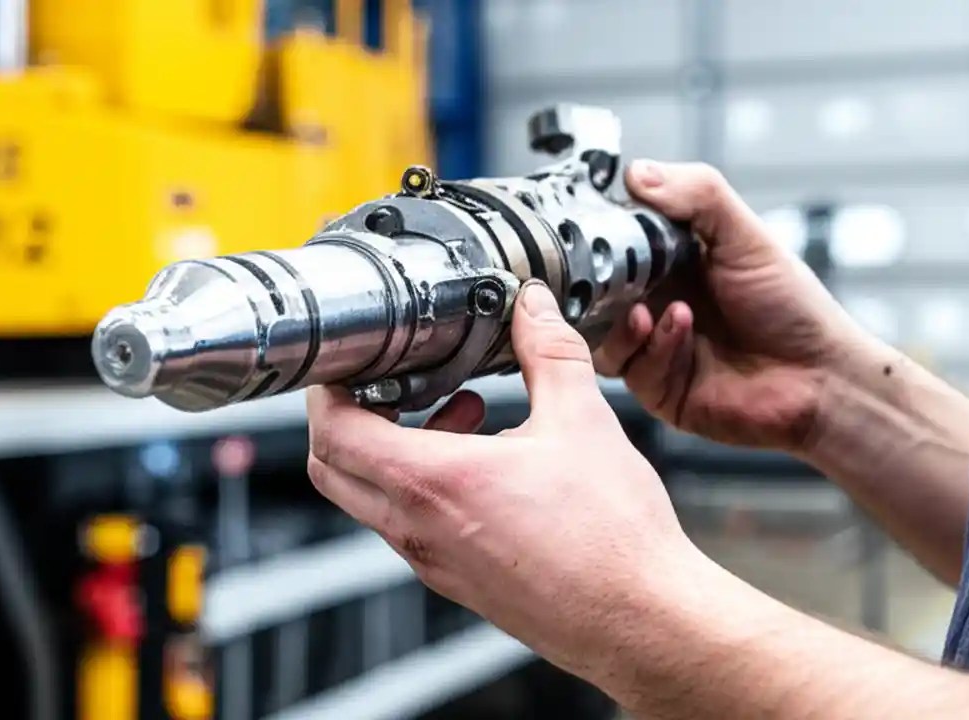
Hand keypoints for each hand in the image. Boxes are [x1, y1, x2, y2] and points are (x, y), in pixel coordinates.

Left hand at [305, 281, 698, 679]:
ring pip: (373, 498)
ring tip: (463, 412)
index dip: (327, 390)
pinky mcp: (457, 580)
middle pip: (334, 468)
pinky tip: (490, 460)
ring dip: (396, 448)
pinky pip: (411, 525)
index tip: (347, 361)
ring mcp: (433, 561)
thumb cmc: (611, 539)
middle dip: (349, 416)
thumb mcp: (580, 421)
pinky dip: (424, 484)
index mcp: (432, 484)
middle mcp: (417, 530)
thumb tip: (532, 307)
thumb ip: (548, 353)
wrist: (641, 622)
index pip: (334, 433)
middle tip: (391, 381)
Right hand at [596, 161, 867, 450]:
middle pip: (596, 293)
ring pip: (602, 335)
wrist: (820, 379)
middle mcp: (657, 303)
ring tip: (650, 312)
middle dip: (599, 286)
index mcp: (671, 262)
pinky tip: (680, 330)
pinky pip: (630, 369)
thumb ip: (698, 195)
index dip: (598, 238)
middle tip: (610, 276)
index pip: (614, 244)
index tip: (589, 230)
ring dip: (624, 322)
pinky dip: (651, 347)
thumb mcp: (747, 237)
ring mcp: (654, 346)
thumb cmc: (793, 308)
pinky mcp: (657, 387)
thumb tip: (638, 172)